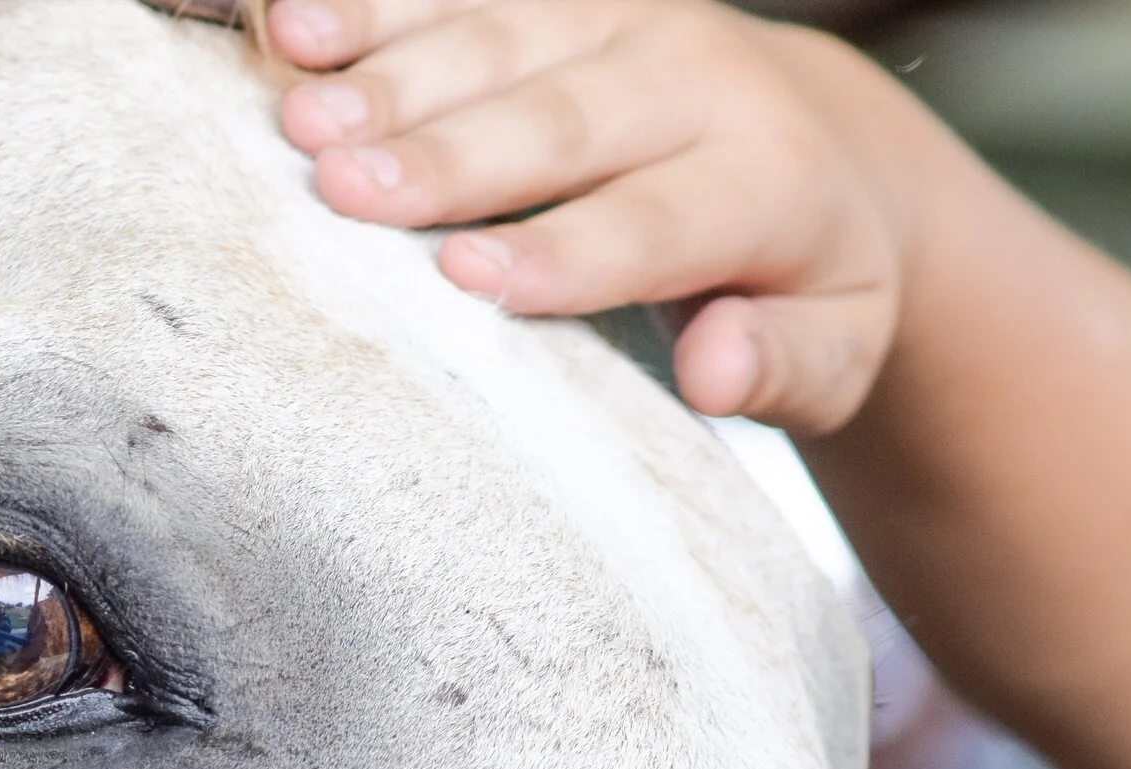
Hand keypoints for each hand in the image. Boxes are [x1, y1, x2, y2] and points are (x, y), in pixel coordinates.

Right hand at [263, 0, 923, 433]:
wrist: (821, 140)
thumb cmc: (797, 275)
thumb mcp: (834, 343)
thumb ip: (785, 363)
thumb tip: (718, 369)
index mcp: (766, 179)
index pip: (655, 221)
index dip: (562, 248)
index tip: (465, 274)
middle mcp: (696, 76)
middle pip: (559, 121)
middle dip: (446, 156)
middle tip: (342, 188)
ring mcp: (623, 18)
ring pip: (499, 40)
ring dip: (390, 74)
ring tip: (302, 112)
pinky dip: (376, 6)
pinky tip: (296, 26)